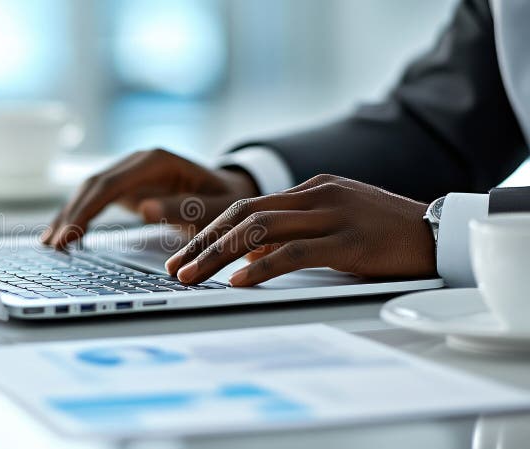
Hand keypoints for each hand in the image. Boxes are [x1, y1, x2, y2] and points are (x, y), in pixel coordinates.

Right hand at [42, 149, 258, 248]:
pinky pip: (96, 198)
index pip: (110, 184)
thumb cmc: (228, 203)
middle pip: (94, 185)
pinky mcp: (127, 186)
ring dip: (69, 215)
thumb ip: (184, 208)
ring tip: (50, 244)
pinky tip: (62, 233)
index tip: (70, 235)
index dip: (86, 210)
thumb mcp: (215, 208)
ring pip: (89, 190)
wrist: (233, 191)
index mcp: (157, 161)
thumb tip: (143, 209)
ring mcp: (131, 171)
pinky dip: (78, 215)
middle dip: (71, 214)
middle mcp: (139, 161)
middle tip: (54, 246)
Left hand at [164, 174, 436, 285]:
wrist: (442, 232)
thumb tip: (250, 254)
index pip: (246, 206)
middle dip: (202, 243)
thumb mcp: (334, 226)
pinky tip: (239, 281)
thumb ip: (294, 233)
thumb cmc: (386, 235)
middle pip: (243, 214)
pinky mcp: (348, 240)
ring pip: (260, 229)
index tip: (184, 254)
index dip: (209, 230)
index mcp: (310, 189)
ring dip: (219, 255)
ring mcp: (332, 214)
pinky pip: (294, 252)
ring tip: (192, 277)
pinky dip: (262, 267)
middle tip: (175, 269)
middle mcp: (316, 195)